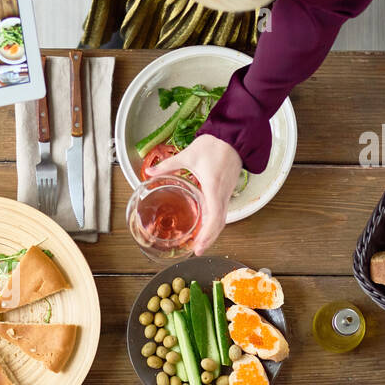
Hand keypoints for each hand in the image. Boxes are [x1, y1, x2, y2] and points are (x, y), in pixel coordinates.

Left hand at [149, 135, 242, 255]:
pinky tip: (205, 224)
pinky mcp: (228, 189)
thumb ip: (168, 165)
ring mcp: (227, 191)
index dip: (207, 234)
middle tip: (198, 250)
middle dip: (209, 238)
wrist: (234, 134)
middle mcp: (222, 192)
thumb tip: (149, 172)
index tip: (199, 247)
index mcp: (213, 186)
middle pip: (220, 222)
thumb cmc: (215, 144)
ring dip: (212, 231)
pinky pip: (223, 209)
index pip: (214, 216)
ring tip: (200, 242)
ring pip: (222, 217)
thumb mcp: (188, 155)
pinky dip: (215, 220)